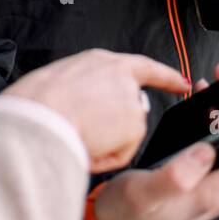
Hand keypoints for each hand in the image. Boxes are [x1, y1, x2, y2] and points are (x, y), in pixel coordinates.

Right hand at [2, 48, 190, 171]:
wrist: (39, 113)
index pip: (142, 67)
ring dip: (106, 143)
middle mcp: (120, 76)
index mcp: (100, 62)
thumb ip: (84, 88)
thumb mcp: (59, 81)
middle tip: (88, 132)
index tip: (182, 81)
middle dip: (116, 125)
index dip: (164, 76)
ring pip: (125, 134)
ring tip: (77, 136)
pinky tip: (88, 147)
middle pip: (131, 107)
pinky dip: (106, 157)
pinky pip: (122, 153)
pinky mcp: (134, 123)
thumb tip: (88, 107)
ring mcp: (130, 100)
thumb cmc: (36, 101)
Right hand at [91, 60, 218, 219]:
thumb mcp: (145, 194)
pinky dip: (206, 128)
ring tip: (204, 89)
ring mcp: (207, 190)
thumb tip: (207, 149)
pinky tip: (192, 114)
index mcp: (214, 192)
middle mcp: (217, 192)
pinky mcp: (195, 187)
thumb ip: (177, 175)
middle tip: (216, 78)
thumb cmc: (124, 219)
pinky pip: (211, 152)